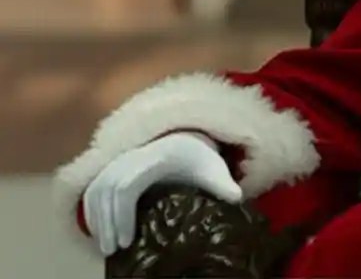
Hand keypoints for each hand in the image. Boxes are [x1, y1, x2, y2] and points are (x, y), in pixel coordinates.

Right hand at [82, 131, 242, 255]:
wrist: (186, 139)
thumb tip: (238, 197)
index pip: (127, 186)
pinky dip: (91, 211)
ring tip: (105, 248)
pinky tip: (98, 232)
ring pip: (97, 190)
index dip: (123, 214)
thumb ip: (223, 183)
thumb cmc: (199, 158)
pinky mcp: (111, 167)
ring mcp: (118, 161)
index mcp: (153, 158)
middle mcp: (130, 157)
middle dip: (107, 223)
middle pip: (107, 191)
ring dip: (97, 220)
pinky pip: (94, 188)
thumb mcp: (213, 168)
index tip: (128, 240)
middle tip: (113, 251)